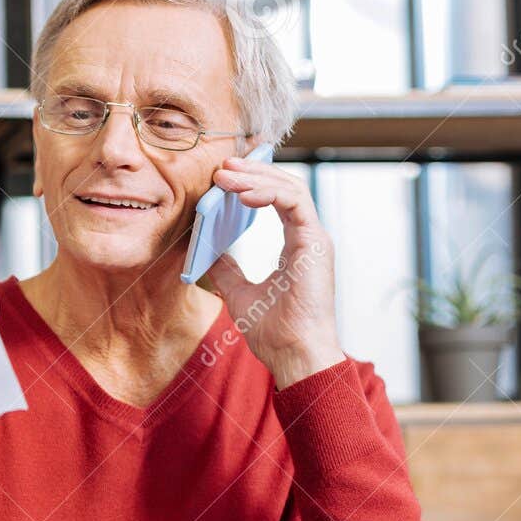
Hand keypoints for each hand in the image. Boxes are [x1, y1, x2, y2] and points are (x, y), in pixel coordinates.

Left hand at [201, 156, 344, 388]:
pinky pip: (294, 203)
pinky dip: (269, 192)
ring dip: (256, 177)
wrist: (293, 354)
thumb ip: (226, 268)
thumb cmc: (274, 331)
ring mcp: (314, 238)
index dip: (252, 183)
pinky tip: (243, 193)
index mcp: (295, 246)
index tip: (222, 177)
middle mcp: (308, 237)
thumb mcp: (238, 292)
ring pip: (290, 189)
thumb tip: (205, 250)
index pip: (277, 199)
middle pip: (283, 188)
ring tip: (226, 173)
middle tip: (221, 166)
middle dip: (252, 173)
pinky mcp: (315, 243)